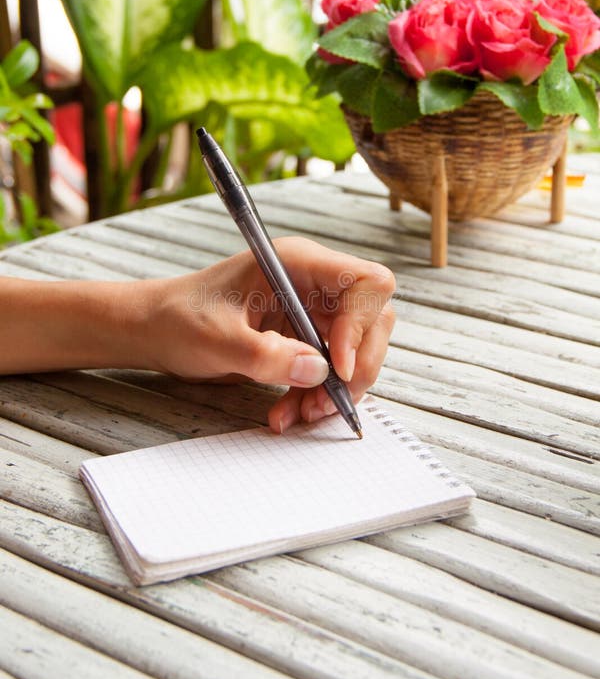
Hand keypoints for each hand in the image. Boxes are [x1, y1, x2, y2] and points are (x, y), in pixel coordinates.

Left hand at [140, 237, 395, 431]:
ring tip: (301, 414)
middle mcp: (313, 283)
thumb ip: (265, 356)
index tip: (336, 365)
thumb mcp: (216, 340)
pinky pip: (330, 369)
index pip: (366, 283)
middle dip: (356, 367)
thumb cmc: (179, 318)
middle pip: (373, 320)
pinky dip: (318, 395)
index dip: (362, 325)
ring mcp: (312, 311)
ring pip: (355, 351)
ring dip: (337, 389)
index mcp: (298, 264)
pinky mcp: (304, 338)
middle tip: (326, 402)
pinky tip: (289, 412)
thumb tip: (318, 371)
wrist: (155, 331)